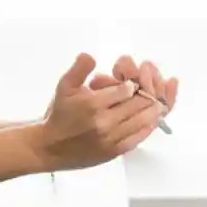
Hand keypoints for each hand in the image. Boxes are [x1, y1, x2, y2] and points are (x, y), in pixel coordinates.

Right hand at [34, 53, 165, 171]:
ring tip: (157, 102)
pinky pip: (138, 138)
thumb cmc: (58, 115)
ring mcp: (111, 139)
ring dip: (152, 109)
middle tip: (151, 89)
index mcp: (93, 104)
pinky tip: (151, 120)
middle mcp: (104, 122)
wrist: (49, 147)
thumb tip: (91, 55)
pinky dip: (148, 126)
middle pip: (138, 104)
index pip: (126, 89)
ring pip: (142, 121)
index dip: (134, 83)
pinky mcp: (114, 152)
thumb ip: (79, 69)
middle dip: (147, 94)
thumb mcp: (64, 87)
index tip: (134, 81)